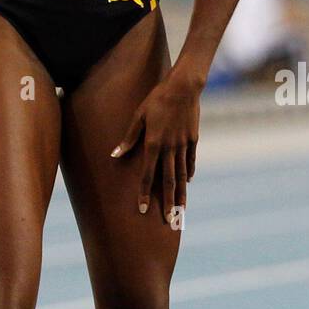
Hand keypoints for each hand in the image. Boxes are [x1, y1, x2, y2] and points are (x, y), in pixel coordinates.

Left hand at [111, 69, 200, 223]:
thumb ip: (129, 138)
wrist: (184, 87)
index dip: (145, 193)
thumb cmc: (157, 99)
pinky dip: (189, 172)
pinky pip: (190, 160)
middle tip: (169, 221)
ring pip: (182, 175)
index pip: (148, 175)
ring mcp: (184, 145)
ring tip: (181, 210)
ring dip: (181, 194)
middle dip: (168, 203)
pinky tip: (189, 182)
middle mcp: (170, 149)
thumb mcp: (138, 116)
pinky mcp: (193, 139)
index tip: (143, 209)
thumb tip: (115, 154)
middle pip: (168, 181)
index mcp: (154, 144)